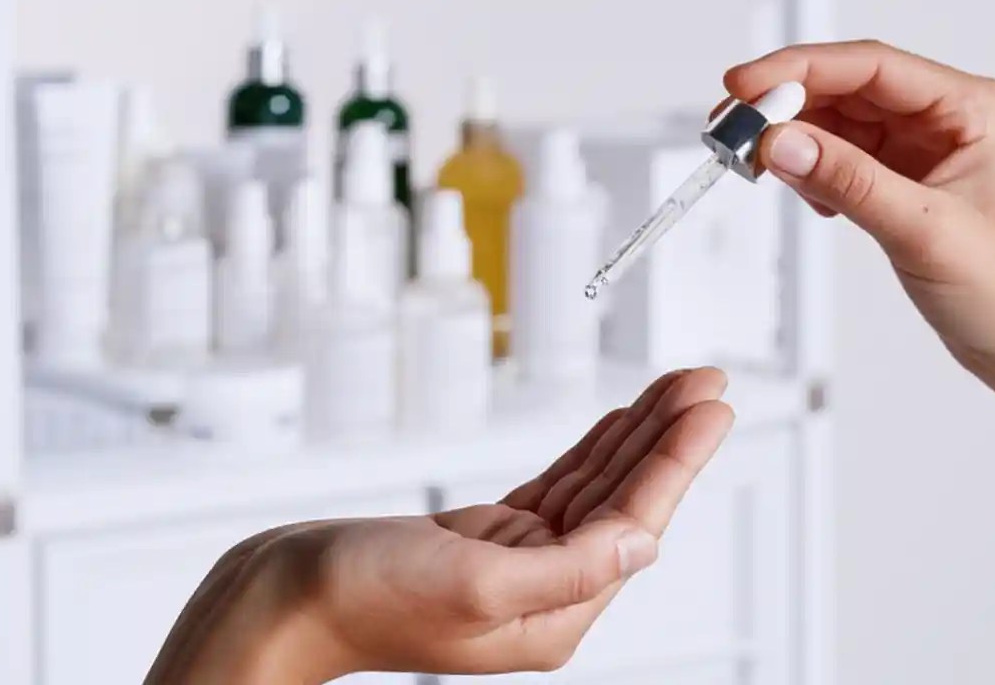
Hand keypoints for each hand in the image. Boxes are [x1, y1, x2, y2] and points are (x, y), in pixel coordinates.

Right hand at [145, 368, 733, 683]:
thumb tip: (645, 543)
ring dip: (635, 434)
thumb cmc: (361, 598)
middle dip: (667, 437)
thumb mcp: (475, 584)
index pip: (634, 522)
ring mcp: (518, 561)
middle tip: (707, 380)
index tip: (711, 406)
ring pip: (595, 486)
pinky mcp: (489, 536)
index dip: (678, 459)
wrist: (283, 594)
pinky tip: (614, 423)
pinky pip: (557, 485)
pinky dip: (589, 449)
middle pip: (625, 499)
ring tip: (676, 388)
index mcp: (553, 613)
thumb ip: (569, 568)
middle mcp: (546, 590)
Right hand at [725, 40, 994, 389]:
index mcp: (971, 109)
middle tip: (733, 127)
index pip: (872, 67)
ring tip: (752, 162)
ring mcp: (923, 152)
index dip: (801, 70)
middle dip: (786, 105)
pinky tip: (802, 192)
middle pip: (848, 89)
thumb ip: (848, 181)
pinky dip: (811, 171)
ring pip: (839, 125)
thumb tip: (783, 144)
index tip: (748, 87)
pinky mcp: (903, 184)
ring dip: (792, 139)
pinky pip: (842, 160)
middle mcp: (947, 121)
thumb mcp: (923, 230)